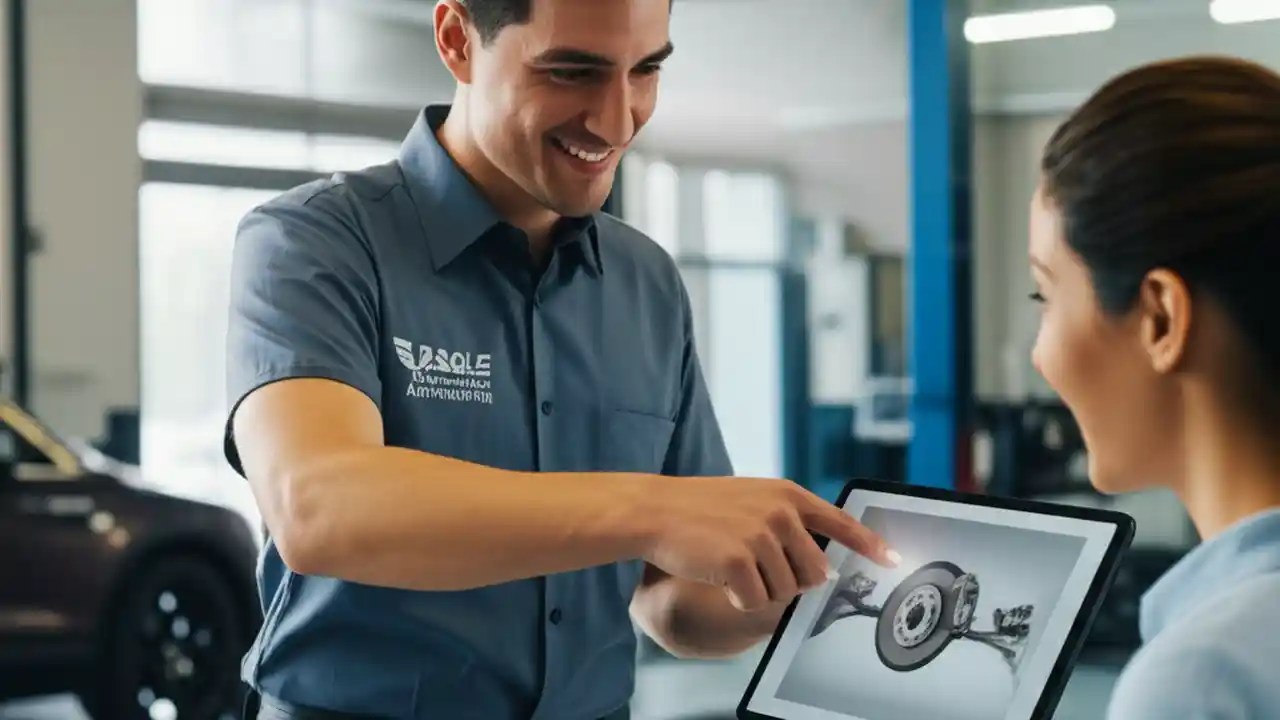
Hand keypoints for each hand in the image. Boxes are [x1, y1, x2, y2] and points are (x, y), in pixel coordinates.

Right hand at [640, 477, 899, 611]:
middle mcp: (781, 513)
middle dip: (790, 581)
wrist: (654, 510)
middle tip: (754, 568)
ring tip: (730, 565)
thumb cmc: (700, 508)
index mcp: (786, 495)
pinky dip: (739, 599)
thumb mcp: (750, 500)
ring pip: (784, 591)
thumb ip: (787, 523)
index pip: (839, 521)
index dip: (868, 544)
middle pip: (814, 572)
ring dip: (758, 590)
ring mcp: (761, 536)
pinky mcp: (740, 560)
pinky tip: (719, 577)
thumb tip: (821, 568)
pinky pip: (756, 601)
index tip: (892, 559)